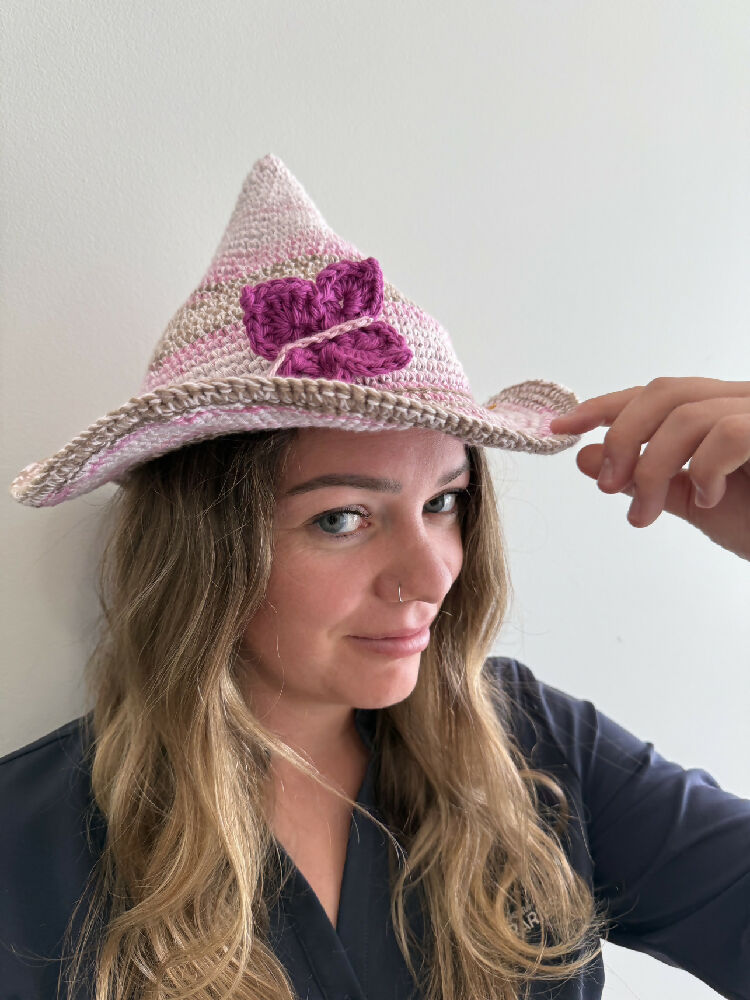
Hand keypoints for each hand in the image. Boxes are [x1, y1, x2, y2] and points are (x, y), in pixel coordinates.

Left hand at [548, 377, 749, 561]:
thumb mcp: (697, 503)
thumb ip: (646, 478)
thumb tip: (588, 457)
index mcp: (723, 410)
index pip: (655, 393)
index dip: (606, 405)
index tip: (561, 428)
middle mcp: (745, 399)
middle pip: (664, 392)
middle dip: (623, 438)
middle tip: (606, 486)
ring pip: (689, 413)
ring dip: (652, 468)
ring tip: (645, 513)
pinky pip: (729, 433)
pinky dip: (704, 469)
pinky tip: (707, 500)